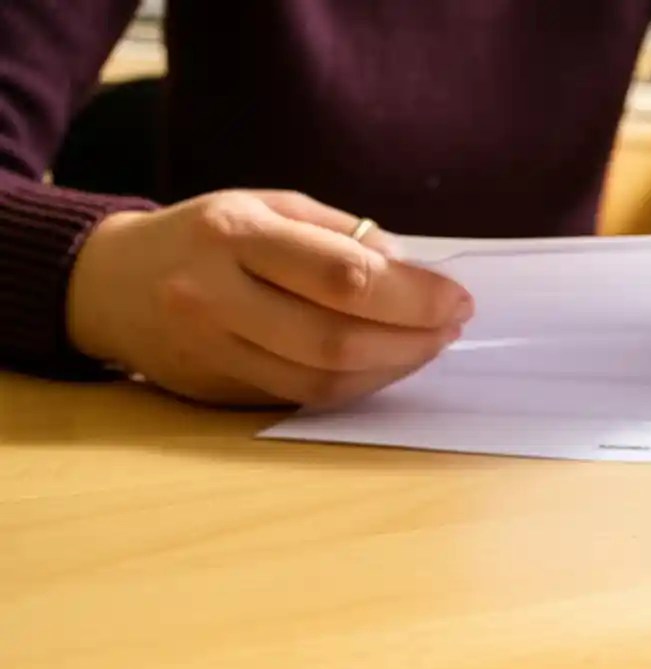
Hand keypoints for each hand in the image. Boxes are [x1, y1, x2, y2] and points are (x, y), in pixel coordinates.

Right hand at [67, 190, 470, 406]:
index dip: (413, 295)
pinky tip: (386, 365)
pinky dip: (357, 386)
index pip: (342, 275)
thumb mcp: (268, 206)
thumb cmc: (206, 235)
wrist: (109, 282)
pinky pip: (303, 398)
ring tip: (429, 345)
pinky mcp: (216, 389)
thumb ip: (341, 235)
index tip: (458, 297)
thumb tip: (413, 271)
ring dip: (392, 368)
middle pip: (336, 337)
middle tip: (452, 326)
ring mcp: (212, 349)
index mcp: (234, 234)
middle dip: (412, 337)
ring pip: (322, 380)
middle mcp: (215, 295)